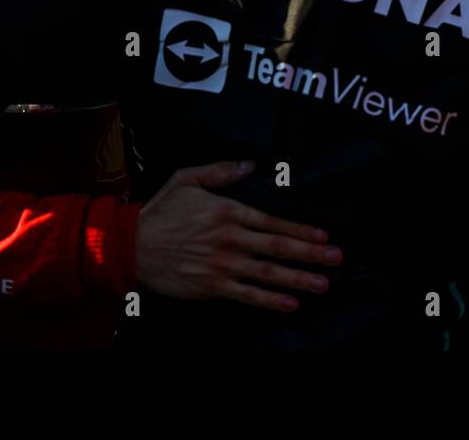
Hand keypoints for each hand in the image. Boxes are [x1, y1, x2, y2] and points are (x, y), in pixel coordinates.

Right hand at [136, 160, 341, 311]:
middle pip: (278, 247)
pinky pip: (247, 295)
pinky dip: (270, 300)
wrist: (131, 246)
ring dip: (298, 278)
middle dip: (310, 254)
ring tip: (323, 284)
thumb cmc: (161, 211)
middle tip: (336, 259)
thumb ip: (222, 172)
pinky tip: (291, 303)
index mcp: (227, 211)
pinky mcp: (212, 286)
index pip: (272, 222)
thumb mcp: (188, 179)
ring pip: (268, 272)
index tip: (324, 236)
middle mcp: (230, 239)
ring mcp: (222, 264)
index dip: (301, 229)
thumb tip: (251, 164)